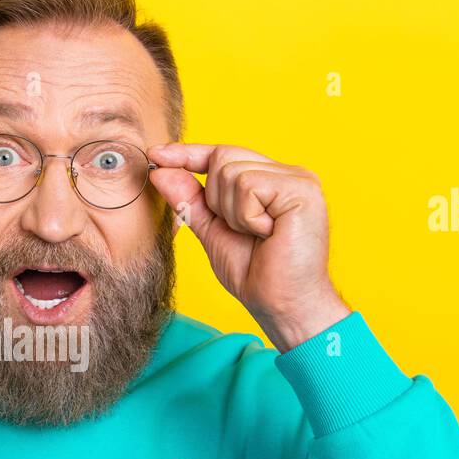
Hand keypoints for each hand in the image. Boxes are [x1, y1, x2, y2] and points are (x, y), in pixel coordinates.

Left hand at [146, 142, 350, 350]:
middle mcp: (287, 174)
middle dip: (218, 202)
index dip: (188, 153)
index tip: (155, 155)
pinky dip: (247, 217)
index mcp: (270, 180)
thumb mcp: (212, 231)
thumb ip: (189, 200)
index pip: (223, 154)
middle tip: (244, 232)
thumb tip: (160, 171)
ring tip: (259, 236)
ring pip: (233, 173)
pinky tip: (269, 234)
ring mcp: (298, 179)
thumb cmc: (255, 274)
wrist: (281, 305)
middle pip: (223, 159)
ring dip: (234, 213)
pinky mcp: (302, 190)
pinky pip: (249, 186)